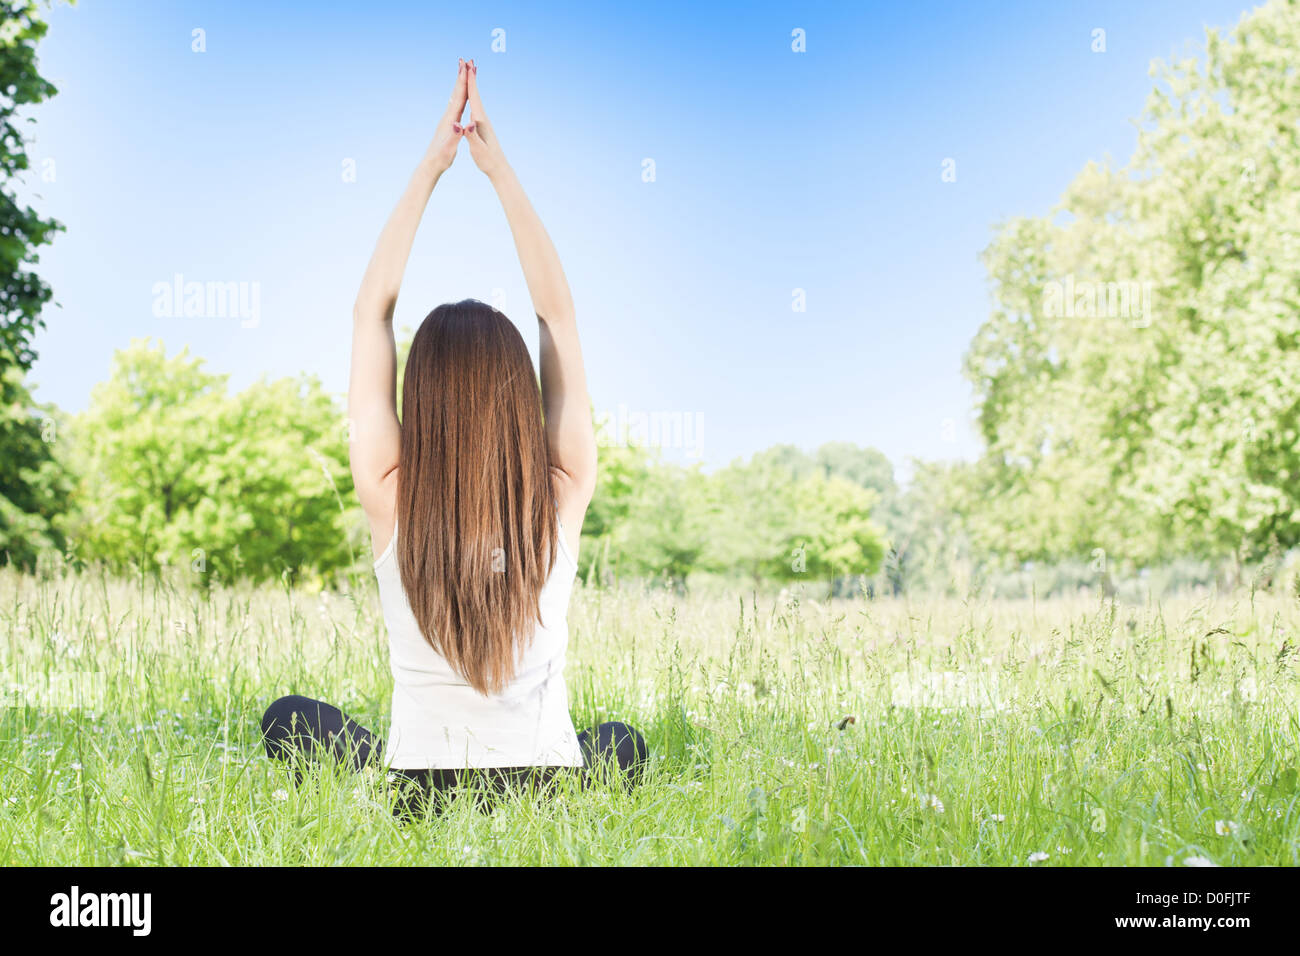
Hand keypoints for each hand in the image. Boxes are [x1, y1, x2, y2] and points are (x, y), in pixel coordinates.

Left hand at [428, 59, 469, 172]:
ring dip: (460, 84)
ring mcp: (447, 120)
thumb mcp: (449, 148)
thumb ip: (454, 136)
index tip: (467, 67)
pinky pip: (456, 106)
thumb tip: (457, 124)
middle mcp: (447, 117)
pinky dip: (460, 97)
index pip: (458, 98)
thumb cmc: (441, 158)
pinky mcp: (448, 125)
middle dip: (461, 77)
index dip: (462, 82)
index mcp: (450, 120)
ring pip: (455, 98)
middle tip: (465, 61)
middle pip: (456, 93)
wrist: (431, 165)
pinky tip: (461, 95)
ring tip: (463, 72)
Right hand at [463, 60, 508, 178]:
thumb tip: (468, 124)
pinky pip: (475, 106)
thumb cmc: (488, 160)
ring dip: (473, 85)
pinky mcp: (481, 126)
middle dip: (472, 77)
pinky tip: (471, 95)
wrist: (499, 168)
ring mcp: (483, 122)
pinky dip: (473, 97)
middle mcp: (482, 118)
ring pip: (476, 98)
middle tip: (469, 61)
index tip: (468, 66)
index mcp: (480, 121)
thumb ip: (472, 136)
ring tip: (470, 72)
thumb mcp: (477, 149)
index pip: (474, 98)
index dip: (471, 82)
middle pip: (476, 94)